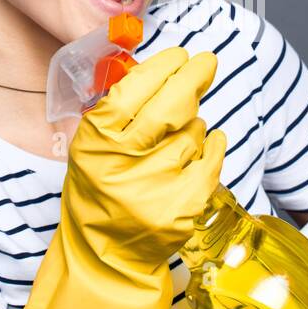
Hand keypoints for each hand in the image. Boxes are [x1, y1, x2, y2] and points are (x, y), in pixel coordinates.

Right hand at [3, 46, 227, 308]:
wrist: (106, 254)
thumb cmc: (102, 190)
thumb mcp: (94, 148)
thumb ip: (120, 111)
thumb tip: (167, 68)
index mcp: (96, 143)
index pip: (132, 92)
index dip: (162, 67)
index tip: (180, 54)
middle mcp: (122, 165)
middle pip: (170, 107)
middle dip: (194, 77)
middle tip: (207, 62)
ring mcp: (155, 189)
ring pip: (194, 132)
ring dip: (195, 125)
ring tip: (180, 136)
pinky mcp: (183, 208)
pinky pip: (211, 160)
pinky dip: (213, 147)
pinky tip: (206, 145)